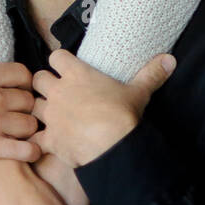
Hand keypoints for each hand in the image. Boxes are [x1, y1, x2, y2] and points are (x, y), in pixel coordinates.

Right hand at [0, 63, 40, 168]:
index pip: (24, 74)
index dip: (25, 86)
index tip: (20, 94)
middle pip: (30, 101)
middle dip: (26, 110)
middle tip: (19, 119)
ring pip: (31, 124)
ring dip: (28, 131)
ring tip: (20, 137)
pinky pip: (26, 149)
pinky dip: (30, 152)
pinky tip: (27, 153)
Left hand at [30, 49, 176, 168]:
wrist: (112, 147)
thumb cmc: (123, 115)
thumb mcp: (139, 91)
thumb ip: (151, 73)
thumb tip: (170, 59)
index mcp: (76, 74)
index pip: (55, 57)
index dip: (59, 62)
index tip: (66, 68)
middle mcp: (59, 91)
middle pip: (38, 79)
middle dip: (44, 85)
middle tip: (56, 93)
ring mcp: (51, 115)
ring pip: (33, 105)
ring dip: (40, 110)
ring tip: (51, 116)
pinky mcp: (49, 138)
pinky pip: (35, 137)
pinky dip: (38, 140)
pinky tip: (46, 143)